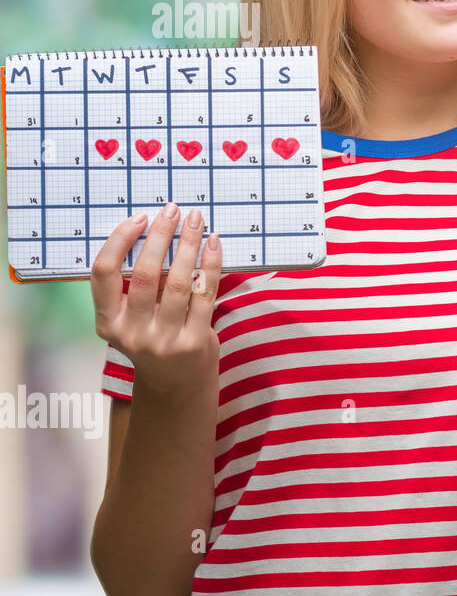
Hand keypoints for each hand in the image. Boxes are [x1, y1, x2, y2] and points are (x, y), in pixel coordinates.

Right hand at [90, 203, 223, 401]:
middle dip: (160, 236)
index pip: (103, 274)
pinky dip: (211, 265)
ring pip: (179, 282)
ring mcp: (164, 339)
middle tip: (173, 210)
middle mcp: (131, 333)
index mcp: (107, 322)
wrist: (176, 384)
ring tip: (196, 221)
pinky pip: (206, 294)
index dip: (119, 241)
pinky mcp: (194, 341)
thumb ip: (138, 284)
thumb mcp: (132, 317)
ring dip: (189, 245)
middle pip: (145, 274)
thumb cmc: (154, 336)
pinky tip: (214, 244)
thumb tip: (157, 228)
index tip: (139, 218)